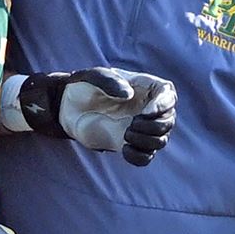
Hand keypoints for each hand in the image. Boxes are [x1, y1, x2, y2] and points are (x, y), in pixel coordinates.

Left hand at [19, 67, 176, 165]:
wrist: (66, 106)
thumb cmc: (83, 85)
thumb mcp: (94, 76)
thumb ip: (111, 81)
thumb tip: (128, 95)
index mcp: (143, 87)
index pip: (168, 94)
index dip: (164, 105)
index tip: (147, 112)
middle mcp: (146, 108)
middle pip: (168, 120)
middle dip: (156, 126)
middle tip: (132, 125)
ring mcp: (139, 127)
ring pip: (160, 140)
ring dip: (148, 141)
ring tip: (126, 135)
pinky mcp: (128, 144)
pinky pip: (145, 157)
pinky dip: (140, 157)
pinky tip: (125, 149)